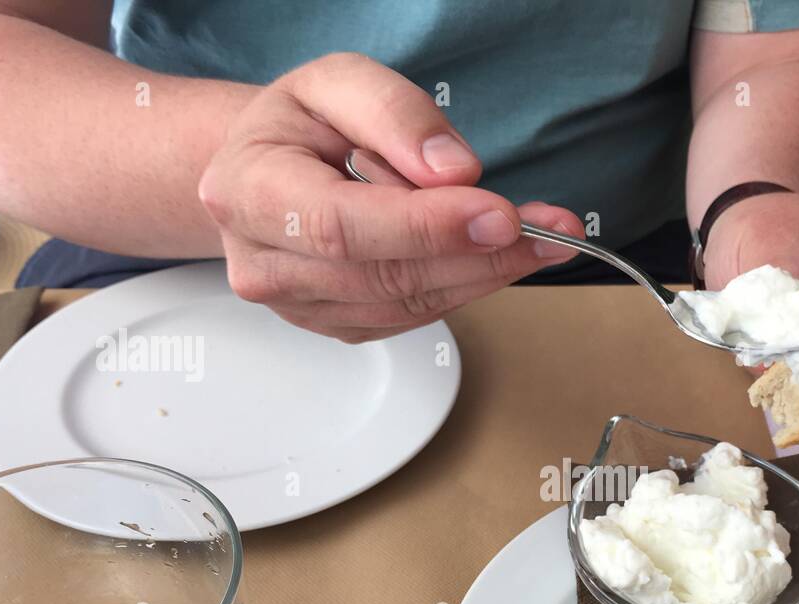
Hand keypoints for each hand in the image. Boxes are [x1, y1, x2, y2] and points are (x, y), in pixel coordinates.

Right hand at [198, 53, 581, 341]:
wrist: (270, 169)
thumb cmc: (301, 127)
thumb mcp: (338, 83)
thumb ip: (394, 114)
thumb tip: (453, 173)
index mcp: (249, 191)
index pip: (343, 226)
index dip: (426, 227)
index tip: (499, 215)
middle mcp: (266, 262)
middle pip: (385, 275)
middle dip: (477, 254)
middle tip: (549, 229)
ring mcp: (301, 306)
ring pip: (408, 304)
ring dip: (485, 274)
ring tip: (543, 236)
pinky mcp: (340, 326)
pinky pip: (415, 316)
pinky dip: (465, 286)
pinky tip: (497, 255)